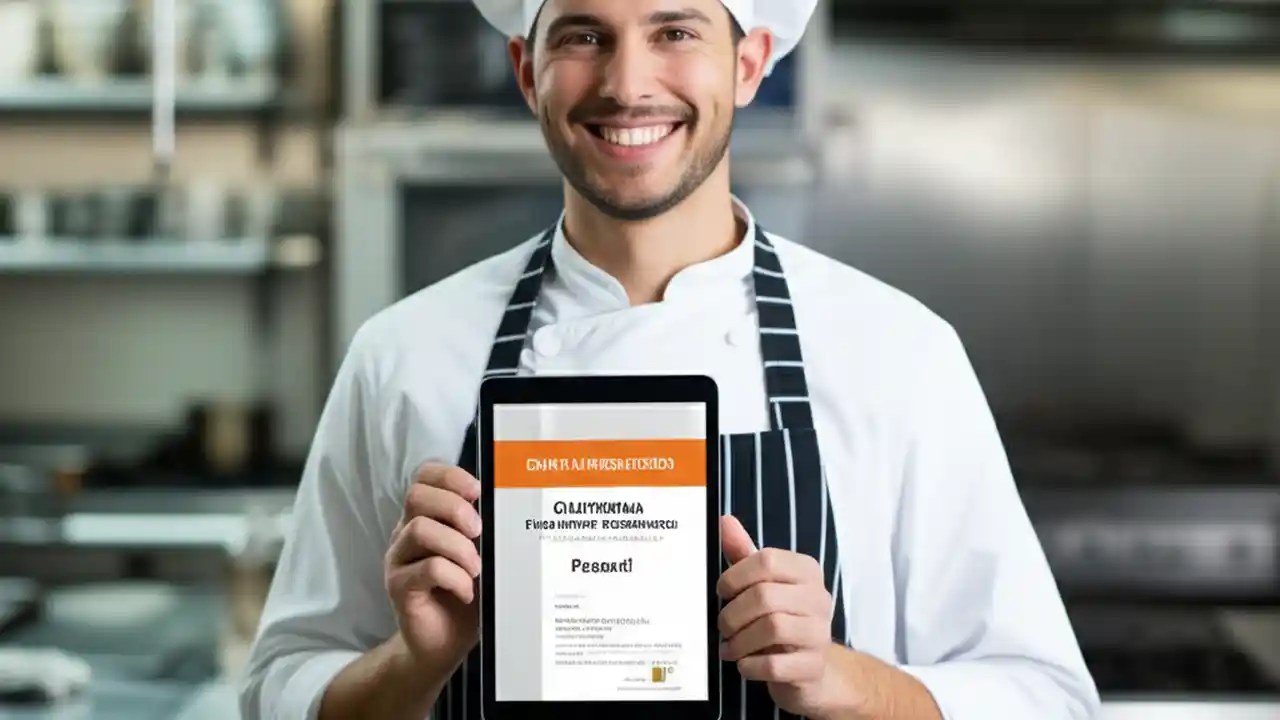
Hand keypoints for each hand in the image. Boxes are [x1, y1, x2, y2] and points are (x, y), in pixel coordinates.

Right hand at [384, 462, 482, 673]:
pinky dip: (455, 578)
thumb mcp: (480, 555)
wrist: (444, 644)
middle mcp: (405, 533)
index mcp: (424, 517)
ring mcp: (398, 560)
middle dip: (454, 508)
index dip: (449, 476)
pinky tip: (466, 591)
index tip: (476, 492)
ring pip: (420, 529)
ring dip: (458, 546)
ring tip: (476, 569)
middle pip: (416, 496)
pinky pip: (427, 569)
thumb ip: (481, 530)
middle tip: (478, 532)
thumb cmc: (467, 595)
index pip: (423, 477)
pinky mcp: (398, 587)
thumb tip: (505, 506)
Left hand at [718, 515, 837, 716]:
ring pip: (771, 628)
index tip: (722, 591)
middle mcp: (818, 599)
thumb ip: (744, 554)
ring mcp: (820, 634)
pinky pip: (774, 664)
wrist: (813, 668)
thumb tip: (725, 521)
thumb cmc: (783, 618)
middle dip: (733, 614)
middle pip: (764, 596)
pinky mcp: (813, 666)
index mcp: (806, 572)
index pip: (767, 560)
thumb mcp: (765, 584)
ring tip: (730, 647)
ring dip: (739, 641)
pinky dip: (750, 665)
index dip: (735, 575)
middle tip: (723, 625)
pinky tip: (745, 663)